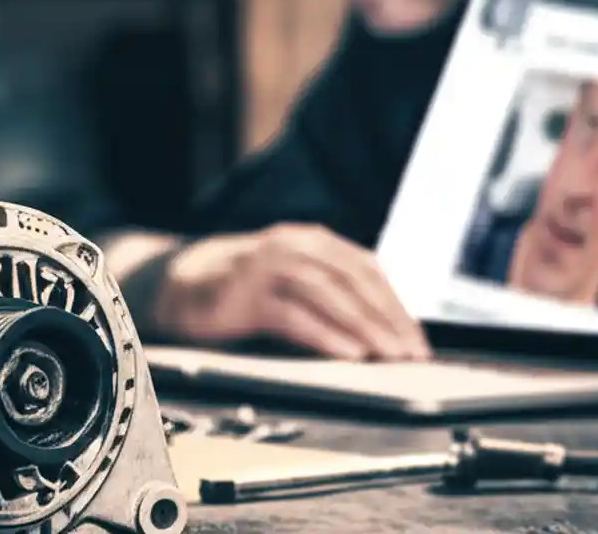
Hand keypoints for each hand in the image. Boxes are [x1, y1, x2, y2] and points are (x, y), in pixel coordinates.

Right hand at [151, 224, 431, 360]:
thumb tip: (385, 332)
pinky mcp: (244, 292)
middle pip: (353, 280)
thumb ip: (332, 295)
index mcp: (313, 241)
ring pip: (328, 293)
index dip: (396, 305)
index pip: (367, 270)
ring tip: (387, 355)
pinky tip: (348, 352)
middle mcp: (293, 245)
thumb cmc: (246, 290)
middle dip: (387, 319)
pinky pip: (293, 314)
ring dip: (363, 326)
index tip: (417, 340)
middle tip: (411, 353)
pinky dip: (325, 334)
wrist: (180, 284)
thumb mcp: (293, 283)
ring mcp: (267, 265)